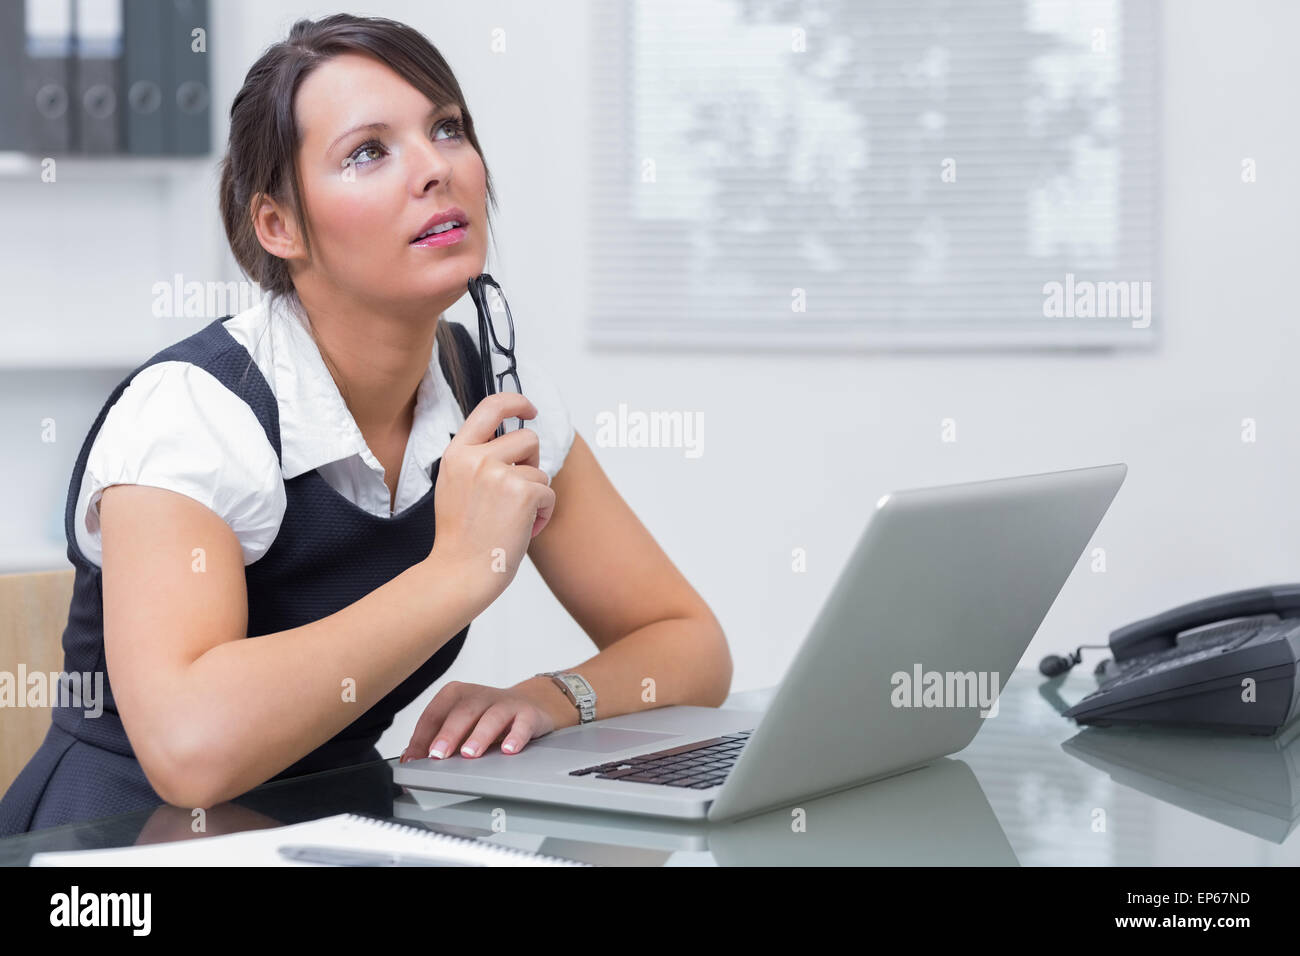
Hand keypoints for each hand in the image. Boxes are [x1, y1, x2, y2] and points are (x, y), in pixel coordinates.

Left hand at [399, 681, 562, 761]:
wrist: (530, 705)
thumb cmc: (486, 718)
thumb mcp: (459, 724)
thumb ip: (435, 738)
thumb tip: (410, 760)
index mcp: (457, 694)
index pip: (435, 713)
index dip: (423, 736)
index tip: (415, 759)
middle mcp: (480, 695)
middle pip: (463, 712)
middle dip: (448, 733)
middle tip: (438, 754)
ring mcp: (506, 703)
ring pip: (492, 716)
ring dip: (480, 735)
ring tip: (469, 754)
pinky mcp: (528, 714)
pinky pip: (523, 723)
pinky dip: (516, 736)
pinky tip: (508, 749)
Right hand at [428, 392, 555, 601]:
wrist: (459, 573)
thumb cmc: (461, 538)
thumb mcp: (454, 486)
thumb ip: (475, 459)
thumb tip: (510, 439)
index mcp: (456, 453)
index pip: (489, 408)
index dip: (515, 401)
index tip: (530, 409)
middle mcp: (476, 458)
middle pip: (527, 438)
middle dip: (531, 464)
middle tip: (517, 493)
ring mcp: (498, 473)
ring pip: (540, 470)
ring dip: (536, 494)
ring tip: (514, 518)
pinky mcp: (522, 492)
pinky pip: (548, 493)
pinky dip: (542, 513)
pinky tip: (522, 530)